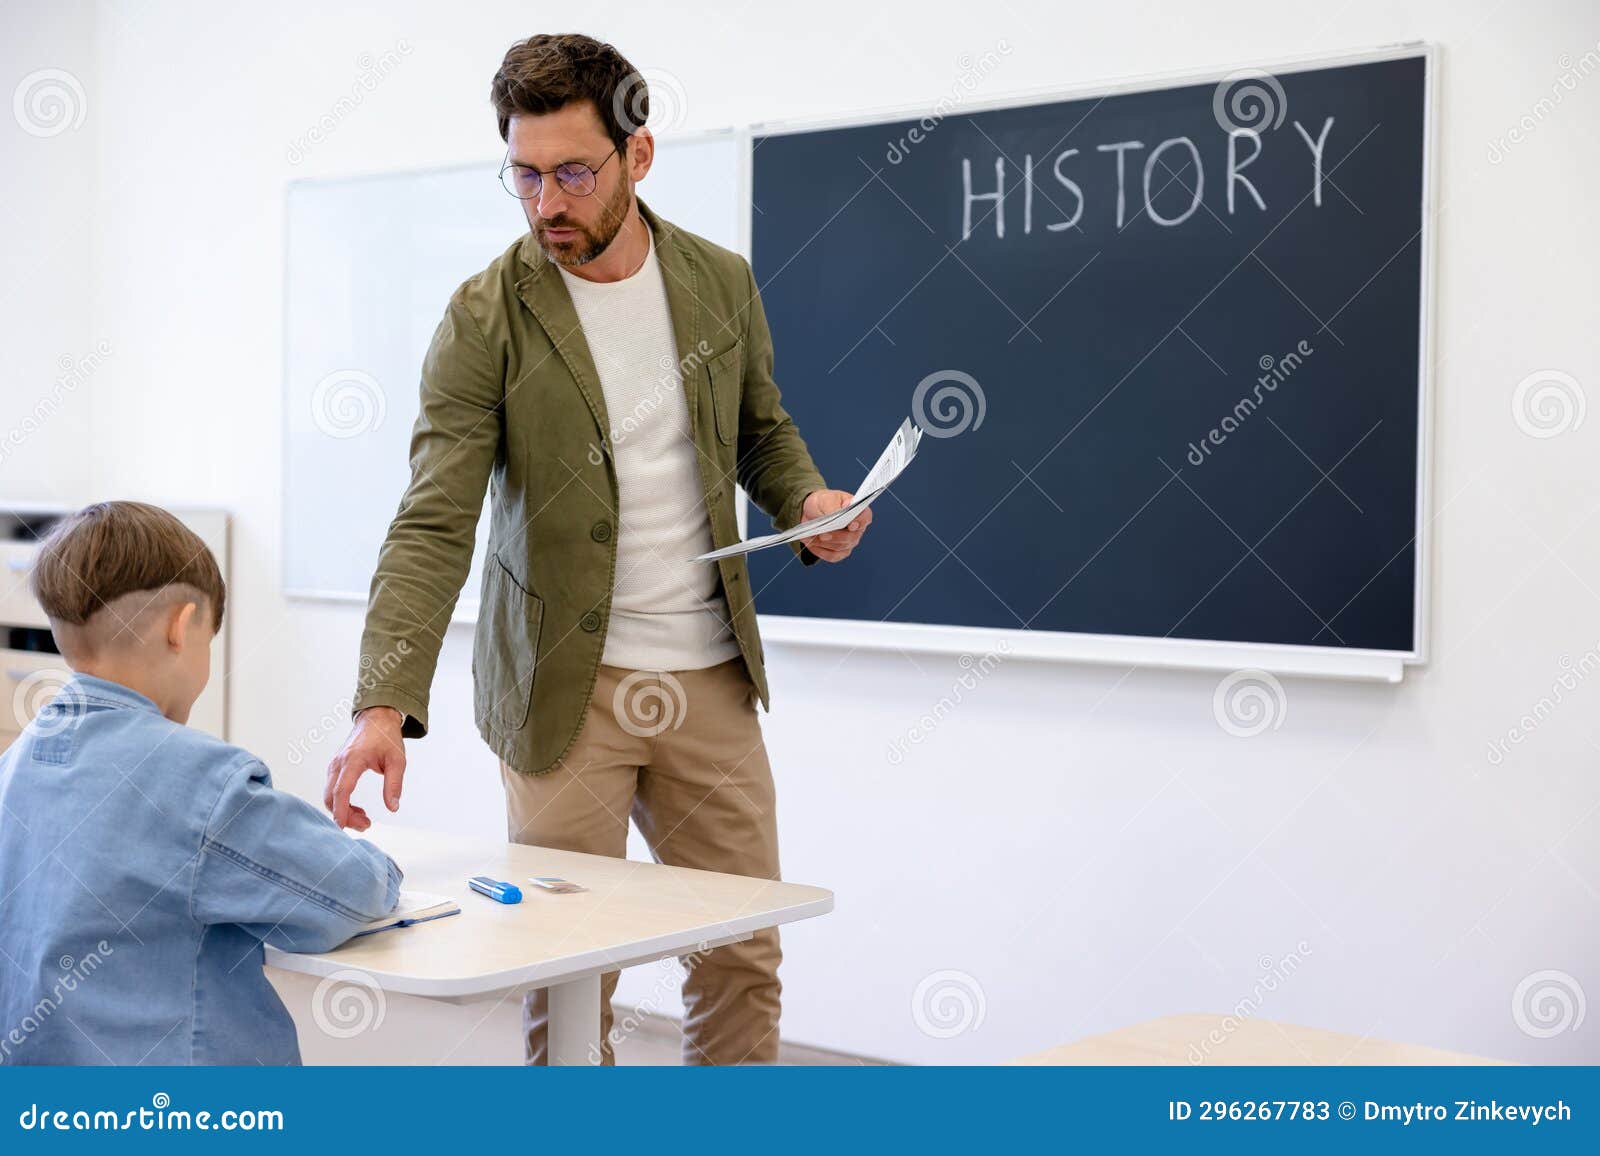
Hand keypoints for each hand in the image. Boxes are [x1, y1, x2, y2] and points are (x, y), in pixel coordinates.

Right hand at [324, 706, 406, 830]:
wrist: (376, 718)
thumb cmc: (387, 737)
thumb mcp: (397, 760)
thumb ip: (394, 784)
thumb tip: (393, 807)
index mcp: (353, 760)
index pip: (342, 790)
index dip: (341, 810)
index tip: (343, 826)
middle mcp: (339, 763)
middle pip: (331, 797)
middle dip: (344, 815)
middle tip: (366, 824)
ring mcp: (334, 765)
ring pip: (329, 795)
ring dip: (342, 810)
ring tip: (364, 818)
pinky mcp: (335, 767)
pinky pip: (332, 789)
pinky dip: (340, 802)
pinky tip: (356, 808)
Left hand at [799, 489, 872, 562]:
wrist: (812, 512)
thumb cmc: (823, 502)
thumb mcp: (826, 499)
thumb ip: (833, 507)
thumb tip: (836, 516)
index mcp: (858, 511)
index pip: (865, 517)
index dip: (859, 522)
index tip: (850, 524)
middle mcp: (857, 529)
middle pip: (851, 537)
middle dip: (835, 536)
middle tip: (822, 534)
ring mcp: (849, 542)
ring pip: (840, 547)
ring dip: (823, 543)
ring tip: (809, 536)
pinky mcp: (840, 552)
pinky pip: (832, 556)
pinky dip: (820, 551)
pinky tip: (811, 543)